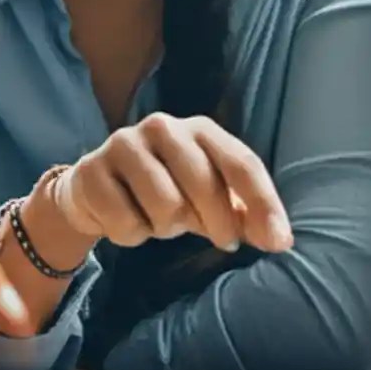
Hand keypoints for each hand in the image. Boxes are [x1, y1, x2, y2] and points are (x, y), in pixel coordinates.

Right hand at [45, 113, 292, 252]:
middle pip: (204, 185)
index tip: (279, 243)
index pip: (242, 162)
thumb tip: (278, 240)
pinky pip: (126, 223)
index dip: (264, 203)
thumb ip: (243, 214)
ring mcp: (123, 144)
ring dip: (167, 229)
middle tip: (221, 241)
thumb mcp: (208, 197)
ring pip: (166, 207)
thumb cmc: (165, 190)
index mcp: (199, 129)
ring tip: (160, 220)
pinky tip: (127, 221)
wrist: (94, 188)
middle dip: (218, 223)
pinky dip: (132, 235)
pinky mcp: (91, 171)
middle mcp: (163, 127)